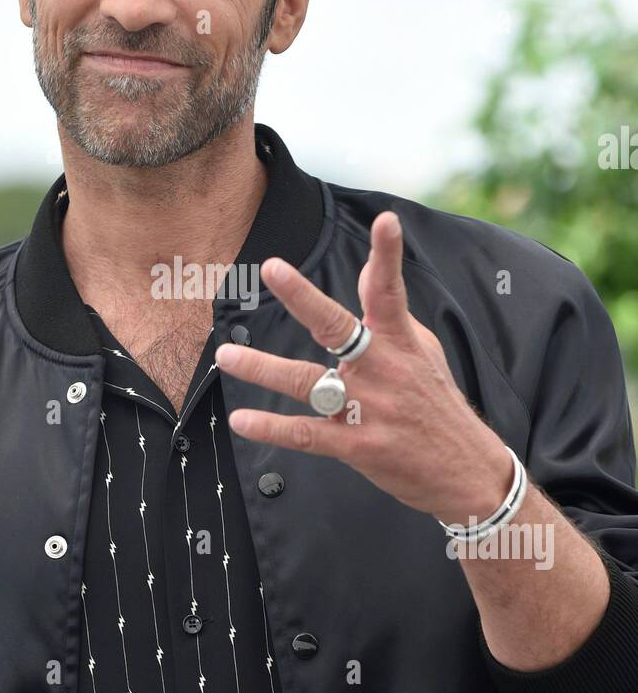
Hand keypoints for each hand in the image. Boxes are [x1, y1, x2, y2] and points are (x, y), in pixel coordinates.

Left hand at [214, 211, 513, 523]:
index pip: (390, 290)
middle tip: (273, 268)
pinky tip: (242, 421)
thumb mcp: (420, 350)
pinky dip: (273, 429)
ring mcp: (367, 408)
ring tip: (227, 355)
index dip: (388, 255)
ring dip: (264, 368)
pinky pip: (307, 434)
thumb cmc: (433, 402)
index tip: (387, 221)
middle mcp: (381, 370)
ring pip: (308, 383)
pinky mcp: (357, 446)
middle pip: (337, 327)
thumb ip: (386, 312)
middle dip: (304, 297)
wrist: (465, 470)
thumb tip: (366, 269)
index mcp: (399, 342)